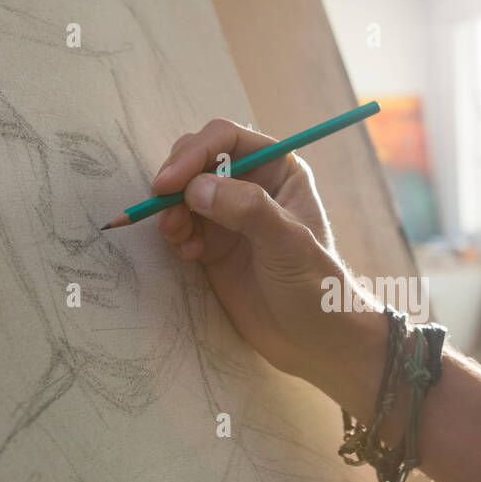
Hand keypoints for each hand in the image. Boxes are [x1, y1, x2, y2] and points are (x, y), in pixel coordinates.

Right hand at [150, 119, 383, 405]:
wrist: (316, 342)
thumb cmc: (316, 288)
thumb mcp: (288, 244)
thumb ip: (248, 210)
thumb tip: (198, 187)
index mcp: (279, 169)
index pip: (225, 139)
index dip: (193, 154)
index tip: (169, 183)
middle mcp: (253, 184)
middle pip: (198, 160)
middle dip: (177, 181)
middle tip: (164, 212)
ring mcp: (231, 215)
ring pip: (184, 192)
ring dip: (172, 210)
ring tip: (177, 238)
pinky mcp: (214, 244)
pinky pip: (182, 224)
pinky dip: (175, 233)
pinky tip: (187, 254)